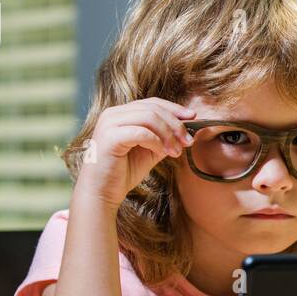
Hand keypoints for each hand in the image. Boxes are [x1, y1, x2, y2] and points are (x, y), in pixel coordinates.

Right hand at [74, 97, 196, 208]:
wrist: (102, 192)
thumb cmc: (123, 172)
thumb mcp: (149, 151)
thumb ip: (164, 138)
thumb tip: (186, 131)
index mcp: (121, 113)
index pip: (152, 103)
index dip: (174, 108)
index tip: (193, 118)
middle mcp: (113, 114)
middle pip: (153, 108)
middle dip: (176, 124)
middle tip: (188, 141)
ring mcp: (109, 123)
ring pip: (149, 117)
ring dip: (168, 134)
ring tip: (176, 151)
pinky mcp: (109, 137)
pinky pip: (141, 132)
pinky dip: (156, 142)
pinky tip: (163, 153)